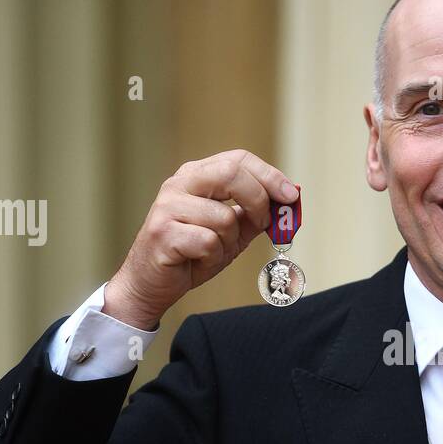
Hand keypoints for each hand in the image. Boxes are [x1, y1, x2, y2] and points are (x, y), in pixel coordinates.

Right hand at [103, 150, 298, 328]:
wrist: (152, 283)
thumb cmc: (192, 254)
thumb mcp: (231, 231)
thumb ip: (255, 214)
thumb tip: (288, 200)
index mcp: (196, 176)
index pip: (238, 159)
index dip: (269, 175)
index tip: (291, 195)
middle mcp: (179, 184)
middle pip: (231, 174)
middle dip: (258, 200)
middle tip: (264, 223)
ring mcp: (168, 207)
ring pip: (224, 218)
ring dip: (229, 243)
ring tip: (213, 252)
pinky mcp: (162, 233)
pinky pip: (209, 242)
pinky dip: (213, 258)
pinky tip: (199, 262)